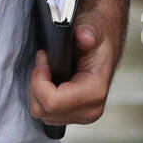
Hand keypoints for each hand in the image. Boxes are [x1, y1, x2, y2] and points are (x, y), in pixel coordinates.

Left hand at [28, 0, 126, 126]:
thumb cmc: (98, 35)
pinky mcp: (75, 114)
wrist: (105, 41)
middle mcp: (90, 109)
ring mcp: (83, 115)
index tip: (43, 59)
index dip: (39, 80)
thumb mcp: (93, 27)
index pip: (51, 102)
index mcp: (94, 91)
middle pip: (44, 110)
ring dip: (38, 90)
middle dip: (37, 84)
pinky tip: (51, 79)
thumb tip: (85, 37)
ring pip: (43, 113)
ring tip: (48, 69)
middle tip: (44, 62)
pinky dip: (43, 96)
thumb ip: (88, 32)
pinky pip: (47, 113)